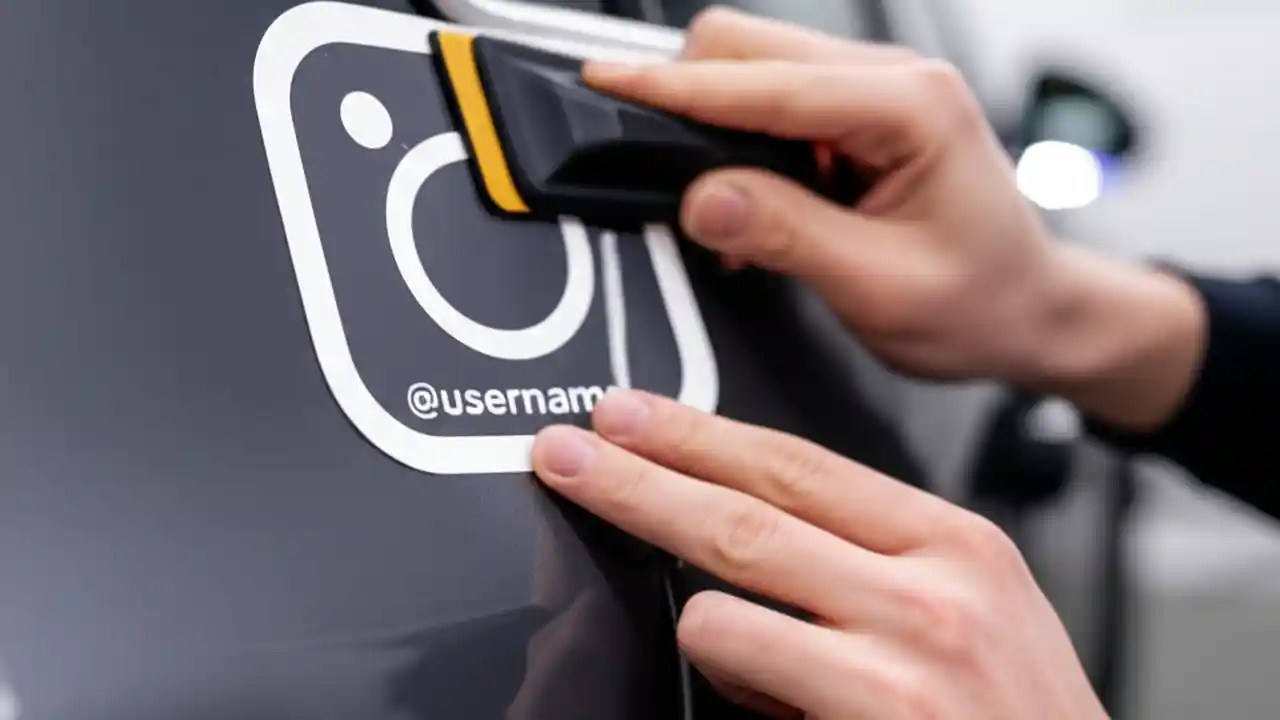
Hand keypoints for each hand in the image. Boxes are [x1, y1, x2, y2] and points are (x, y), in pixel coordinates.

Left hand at [532, 390, 1107, 719]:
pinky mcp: (875, 713)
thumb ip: (876, 563)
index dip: (701, 434)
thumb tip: (759, 529)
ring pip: (728, 581)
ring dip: (681, 592)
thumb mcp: (972, 611)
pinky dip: (724, 666)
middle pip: (748, 502)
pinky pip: (739, 660)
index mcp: (956, 542)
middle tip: (572, 449)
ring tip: (672, 597)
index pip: (800, 462)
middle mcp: (934, 584)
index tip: (635, 415)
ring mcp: (904, 653)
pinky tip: (754, 686)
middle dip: (642, 471)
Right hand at [584, 8, 1205, 430]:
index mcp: (908, 108)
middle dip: (686, 99)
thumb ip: (786, 234)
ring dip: (715, 129)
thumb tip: (700, 196)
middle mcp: (891, 82)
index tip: (606, 88)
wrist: (1030, 310)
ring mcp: (873, 92)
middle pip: (744, 47)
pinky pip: (769, 105)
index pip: (761, 84)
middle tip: (658, 173)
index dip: (672, 89)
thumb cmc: (982, 301)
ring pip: (750, 70)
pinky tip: (754, 207)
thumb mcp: (879, 285)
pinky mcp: (856, 116)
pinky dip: (740, 148)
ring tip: (727, 211)